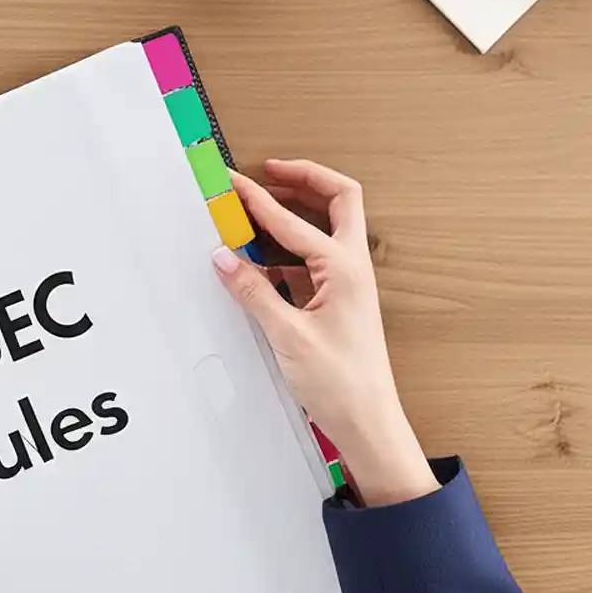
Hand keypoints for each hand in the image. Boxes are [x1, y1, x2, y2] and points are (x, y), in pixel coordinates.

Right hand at [211, 159, 438, 506]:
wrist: (368, 422)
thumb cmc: (341, 383)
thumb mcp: (287, 335)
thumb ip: (253, 291)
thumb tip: (223, 257)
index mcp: (344, 269)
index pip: (293, 220)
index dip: (258, 199)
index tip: (233, 183)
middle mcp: (352, 267)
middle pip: (339, 201)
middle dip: (305, 178)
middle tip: (269, 171)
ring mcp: (348, 283)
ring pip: (327, 227)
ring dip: (298, 210)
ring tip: (260, 207)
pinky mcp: (339, 301)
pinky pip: (313, 259)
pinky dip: (288, 249)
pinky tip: (261, 261)